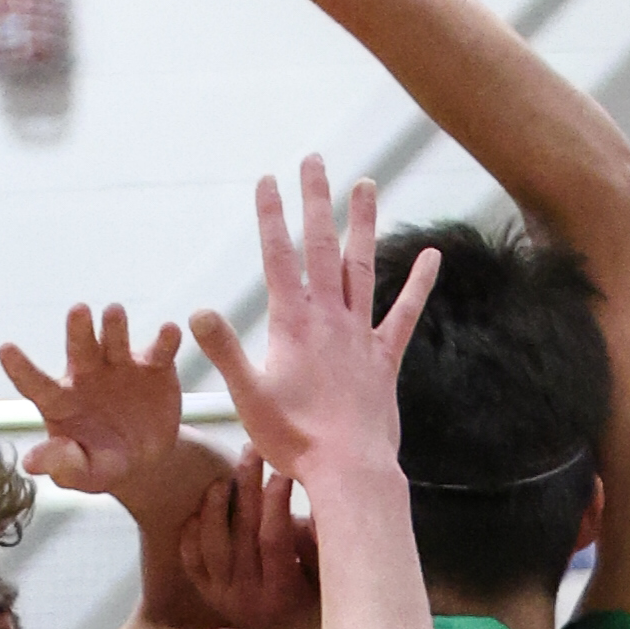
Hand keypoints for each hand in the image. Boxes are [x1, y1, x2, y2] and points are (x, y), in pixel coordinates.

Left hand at [0, 303, 181, 495]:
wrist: (147, 459)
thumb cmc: (103, 464)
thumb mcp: (85, 473)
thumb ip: (63, 466)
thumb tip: (31, 464)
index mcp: (61, 399)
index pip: (35, 383)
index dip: (20, 368)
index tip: (5, 349)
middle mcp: (87, 374)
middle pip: (79, 349)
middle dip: (78, 329)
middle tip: (78, 310)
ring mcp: (120, 366)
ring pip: (115, 340)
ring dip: (114, 326)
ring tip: (114, 312)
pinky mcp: (154, 367)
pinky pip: (159, 350)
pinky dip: (165, 339)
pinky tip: (169, 331)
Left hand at [180, 447, 320, 628]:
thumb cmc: (321, 600)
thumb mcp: (329, 577)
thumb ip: (319, 545)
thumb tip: (315, 507)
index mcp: (282, 594)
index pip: (274, 540)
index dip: (277, 501)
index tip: (283, 469)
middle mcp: (248, 598)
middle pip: (242, 534)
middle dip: (247, 487)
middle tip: (252, 451)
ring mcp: (224, 597)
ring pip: (212, 546)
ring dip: (215, 508)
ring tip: (224, 479)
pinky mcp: (209, 594)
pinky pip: (192, 562)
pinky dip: (192, 535)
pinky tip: (200, 510)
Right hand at [189, 155, 438, 488]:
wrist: (349, 468)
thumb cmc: (294, 439)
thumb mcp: (247, 396)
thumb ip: (224, 351)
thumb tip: (197, 312)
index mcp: (292, 324)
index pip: (278, 257)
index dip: (271, 216)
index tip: (267, 179)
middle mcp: (329, 318)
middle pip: (322, 247)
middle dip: (316, 201)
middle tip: (315, 160)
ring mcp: (361, 335)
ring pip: (362, 266)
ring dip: (363, 224)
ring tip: (366, 185)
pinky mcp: (385, 358)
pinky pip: (406, 312)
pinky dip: (419, 282)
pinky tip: (433, 254)